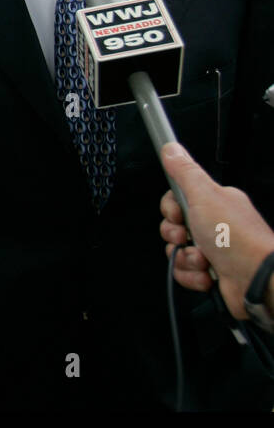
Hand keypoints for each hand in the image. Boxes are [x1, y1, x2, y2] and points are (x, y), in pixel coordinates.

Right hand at [159, 141, 273, 319]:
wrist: (256, 279)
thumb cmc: (238, 238)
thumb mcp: (205, 196)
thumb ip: (185, 172)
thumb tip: (171, 148)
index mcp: (215, 202)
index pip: (176, 199)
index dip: (170, 209)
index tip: (178, 213)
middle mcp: (215, 225)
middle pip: (172, 226)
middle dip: (175, 235)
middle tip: (188, 236)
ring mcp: (213, 249)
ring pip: (176, 250)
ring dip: (184, 258)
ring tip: (203, 259)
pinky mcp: (211, 272)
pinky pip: (184, 271)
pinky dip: (191, 275)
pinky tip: (206, 273)